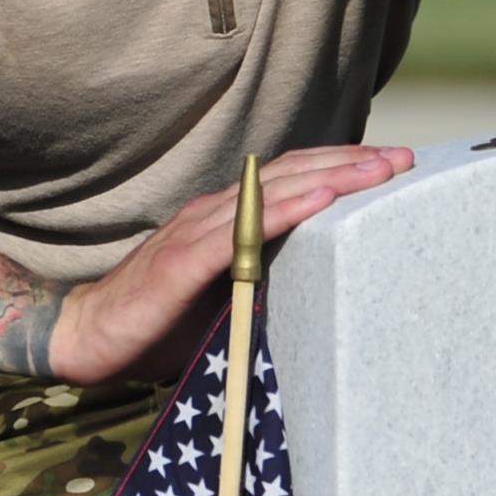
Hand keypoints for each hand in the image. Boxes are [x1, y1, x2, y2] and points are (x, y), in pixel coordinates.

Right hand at [48, 144, 413, 382]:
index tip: (390, 165)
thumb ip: (264, 284)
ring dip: (332, 178)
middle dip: (352, 163)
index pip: (292, 180)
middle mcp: (214, 213)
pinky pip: (244, 231)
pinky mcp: (184, 261)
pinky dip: (286, 211)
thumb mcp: (224, 299)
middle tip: (407, 159)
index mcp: (225, 219)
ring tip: (381, 170)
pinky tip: (322, 201)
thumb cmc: (158, 323)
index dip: (339, 167)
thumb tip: (321, 293)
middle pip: (294, 175)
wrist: (88, 337)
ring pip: (276, 192)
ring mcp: (198, 232)